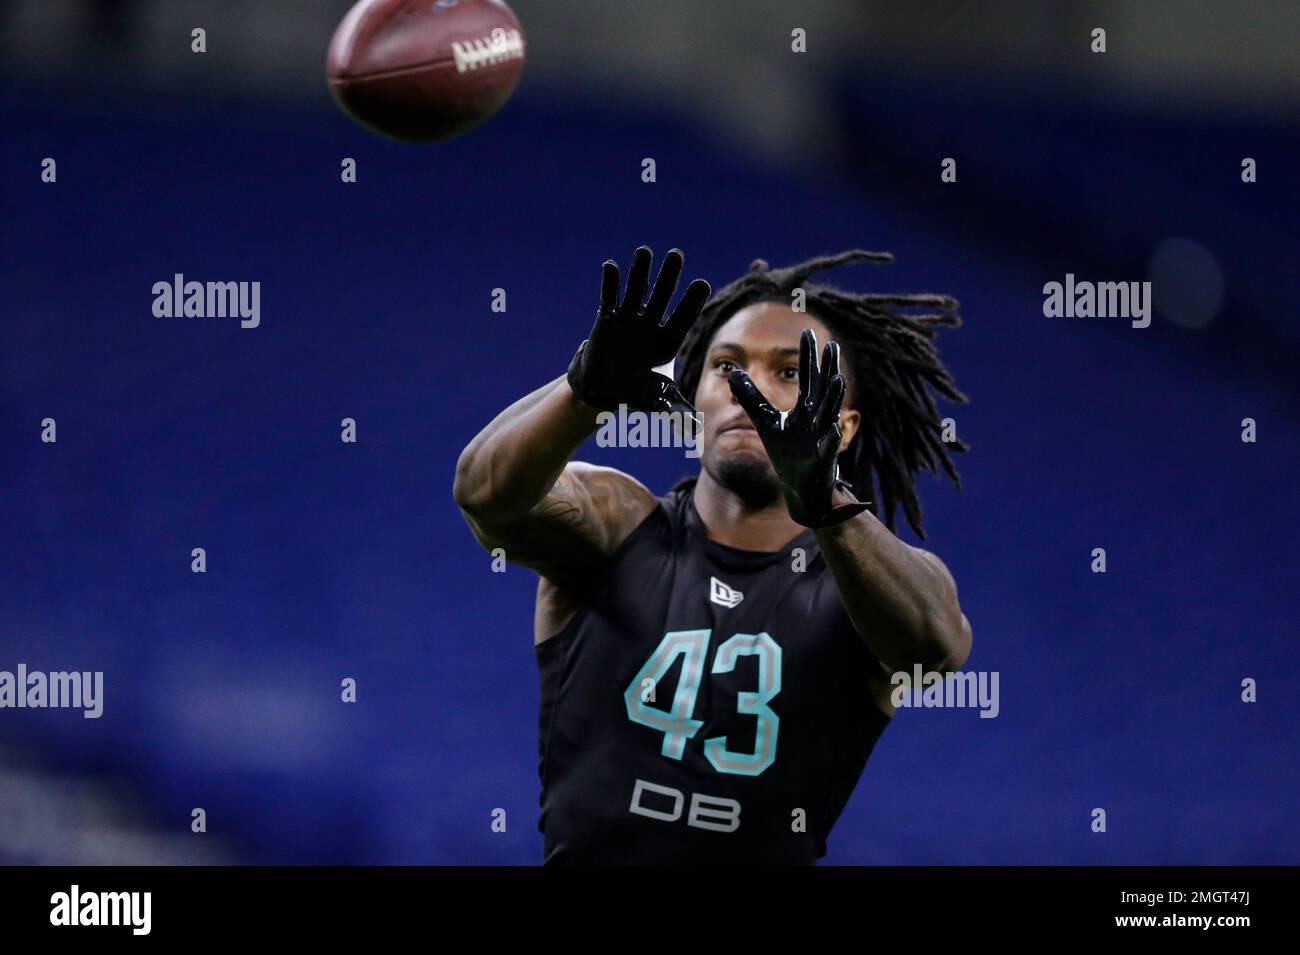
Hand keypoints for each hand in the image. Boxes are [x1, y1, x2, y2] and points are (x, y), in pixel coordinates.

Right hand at [566, 246, 710, 423]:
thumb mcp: (658, 402)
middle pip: (662, 297)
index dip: (691, 302)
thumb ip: (676, 411)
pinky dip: (610, 284)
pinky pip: (609, 298)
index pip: (682, 318)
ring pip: (636, 291)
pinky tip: (611, 267)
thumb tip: (696, 429)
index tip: (702, 284)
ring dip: (639, 272)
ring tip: (644, 252)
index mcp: (667, 341)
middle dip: (668, 277)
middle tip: (676, 255)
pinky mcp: (607, 319)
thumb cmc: (636, 393)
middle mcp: (650, 325)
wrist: (605, 390)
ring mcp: (629, 319)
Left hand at [727, 328, 871, 527]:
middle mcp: (817, 419)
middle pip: (823, 389)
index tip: (807, 332)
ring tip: (839, 379)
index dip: (807, 356)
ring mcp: (822, 439)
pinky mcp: (822, 460)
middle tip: (832, 345)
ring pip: (829, 415)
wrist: (798, 486)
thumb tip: (732, 374)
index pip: (807, 377)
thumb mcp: (765, 422)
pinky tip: (833, 429)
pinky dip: (830, 440)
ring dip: (834, 398)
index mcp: (805, 409)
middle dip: (827, 368)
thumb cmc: (786, 452)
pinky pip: (828, 449)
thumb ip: (751, 398)